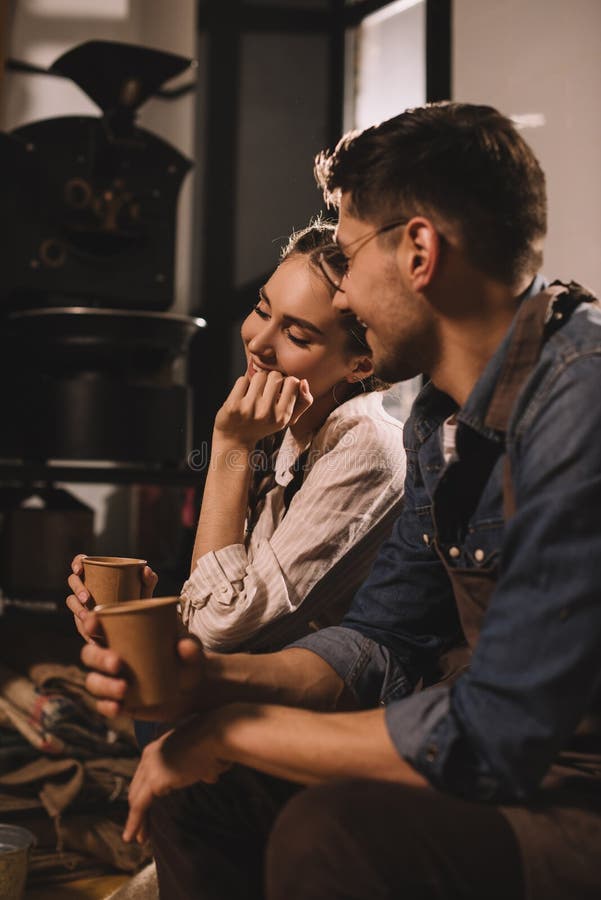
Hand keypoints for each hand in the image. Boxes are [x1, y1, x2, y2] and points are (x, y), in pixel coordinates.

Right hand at [66, 554, 157, 643]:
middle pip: (73, 581)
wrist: (136, 627)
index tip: (79, 570)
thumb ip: (149, 580)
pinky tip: (93, 638)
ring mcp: (82, 603)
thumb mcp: (145, 591)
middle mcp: (86, 585)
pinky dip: (84, 630)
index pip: (81, 562)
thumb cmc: (137, 602)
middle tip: (87, 598)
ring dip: (77, 609)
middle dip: (78, 588)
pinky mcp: (82, 620)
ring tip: (88, 617)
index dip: (76, 563)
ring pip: (71, 602)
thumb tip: (146, 570)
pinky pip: (78, 624)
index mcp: (98, 573)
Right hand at [81, 634, 206, 720]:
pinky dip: (107, 706)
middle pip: (90, 655)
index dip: (90, 623)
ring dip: (103, 684)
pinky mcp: (119, 702)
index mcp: (124, 635)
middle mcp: (112, 656)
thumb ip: (191, 648)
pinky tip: (118, 707)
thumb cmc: (188, 660)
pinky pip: (104, 705)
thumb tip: (184, 645)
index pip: (99, 626)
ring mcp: (113, 680)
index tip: (93, 623)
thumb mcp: (192, 652)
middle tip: (117, 663)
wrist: (193, 691)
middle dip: (98, 657)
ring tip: (124, 688)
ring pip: (94, 681)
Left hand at [123, 713, 230, 842]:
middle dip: (136, 808)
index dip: (144, 793)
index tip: (146, 809)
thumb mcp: (203, 754)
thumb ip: (202, 767)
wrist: (215, 734)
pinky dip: (134, 822)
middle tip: (138, 828)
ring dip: (135, 820)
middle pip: (137, 787)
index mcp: (158, 747)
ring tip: (136, 837)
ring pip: (136, 798)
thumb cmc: (214, 741)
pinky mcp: (155, 780)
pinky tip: (133, 835)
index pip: (144, 775)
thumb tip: (211, 777)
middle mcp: (149, 755)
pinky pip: (140, 806)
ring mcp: (151, 767)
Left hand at [213, 371, 312, 446]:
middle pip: (275, 375)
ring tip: (255, 393)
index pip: (293, 382)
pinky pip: (242, 380)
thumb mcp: (287, 418)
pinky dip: (243, 384)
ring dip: (257, 380)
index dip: (286, 382)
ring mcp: (249, 408)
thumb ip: (304, 401)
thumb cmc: (264, 424)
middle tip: (266, 391)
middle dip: (271, 379)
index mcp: (283, 416)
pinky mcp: (233, 404)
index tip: (280, 390)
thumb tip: (304, 382)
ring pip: (259, 375)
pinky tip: (243, 395)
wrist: (235, 439)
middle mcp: (266, 413)